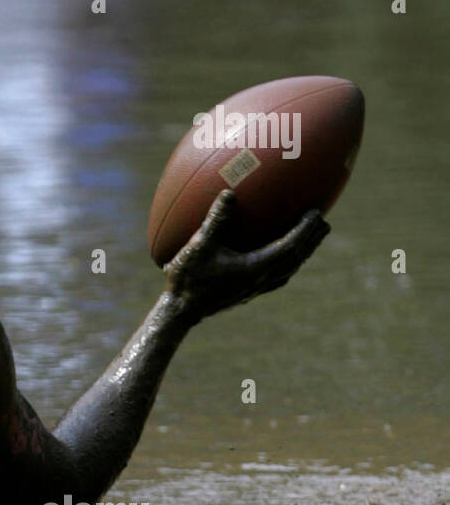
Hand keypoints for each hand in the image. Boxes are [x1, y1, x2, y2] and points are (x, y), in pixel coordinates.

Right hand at [164, 189, 329, 321]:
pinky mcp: (246, 294)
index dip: (305, 229)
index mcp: (256, 267)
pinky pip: (276, 278)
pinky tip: (280, 262)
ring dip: (302, 254)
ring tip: (310, 241)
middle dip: (312, 240)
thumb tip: (229, 193)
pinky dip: (286, 265)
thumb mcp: (198, 246)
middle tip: (324, 223)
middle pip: (296, 258)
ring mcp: (255, 289)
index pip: (290, 246)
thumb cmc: (188, 278)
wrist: (179, 312)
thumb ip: (216, 220)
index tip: (317, 212)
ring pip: (288, 270)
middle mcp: (261, 279)